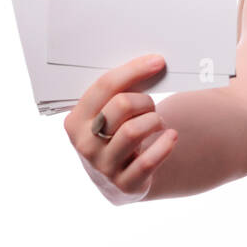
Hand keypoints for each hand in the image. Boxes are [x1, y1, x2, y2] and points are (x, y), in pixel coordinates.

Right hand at [63, 54, 176, 200]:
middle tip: (150, 106)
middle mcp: (84, 144)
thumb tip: (153, 62)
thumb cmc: (115, 134)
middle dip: (144, 100)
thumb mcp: (106, 114)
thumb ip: (119, 91)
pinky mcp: (124, 185)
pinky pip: (147, 161)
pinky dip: (164, 145)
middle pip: (121, 105)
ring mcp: (102, 167)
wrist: (116, 179)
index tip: (158, 62)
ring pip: (134, 131)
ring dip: (154, 121)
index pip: (105, 85)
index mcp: (75, 121)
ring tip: (157, 122)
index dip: (134, 70)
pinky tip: (171, 137)